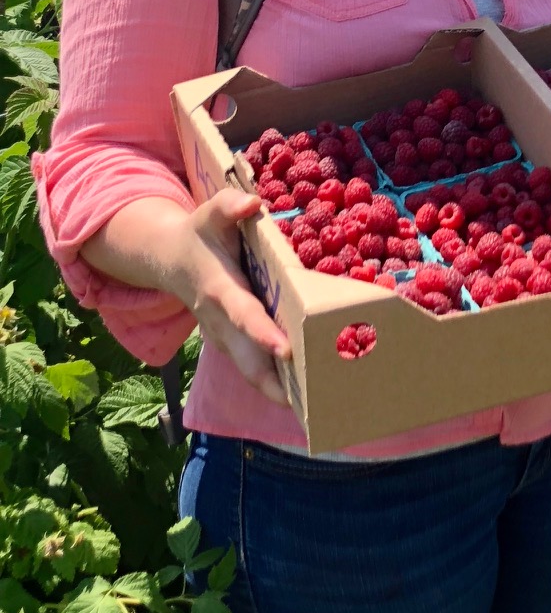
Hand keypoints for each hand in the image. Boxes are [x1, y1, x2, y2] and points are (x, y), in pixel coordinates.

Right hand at [165, 189, 290, 406]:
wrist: (171, 260)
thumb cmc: (201, 233)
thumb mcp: (211, 212)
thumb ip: (230, 206)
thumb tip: (252, 203)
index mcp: (219, 290)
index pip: (243, 315)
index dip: (262, 335)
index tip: (286, 352)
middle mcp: (220, 322)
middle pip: (247, 361)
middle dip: (275, 384)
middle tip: (311, 404)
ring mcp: (224, 338)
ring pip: (251, 372)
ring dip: (279, 392)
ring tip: (317, 409)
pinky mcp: (231, 345)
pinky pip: (253, 369)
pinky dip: (276, 385)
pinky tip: (307, 397)